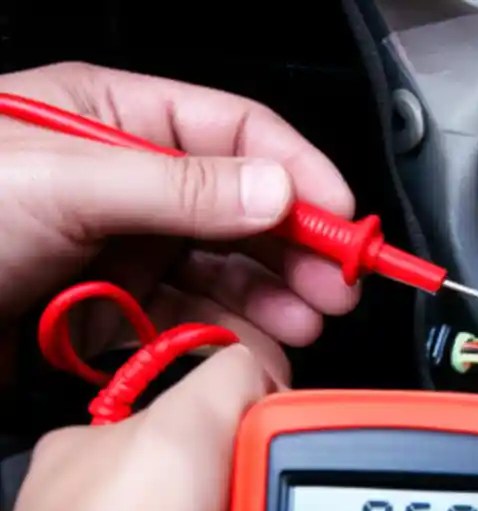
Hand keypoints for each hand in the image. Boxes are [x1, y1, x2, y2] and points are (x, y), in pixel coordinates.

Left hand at [0, 62, 360, 379]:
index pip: (235, 132)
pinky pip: (182, 317)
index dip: (297, 172)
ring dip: (269, 297)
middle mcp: (124, 181)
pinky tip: (246, 346)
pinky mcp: (104, 306)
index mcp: (113, 119)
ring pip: (219, 268)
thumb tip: (273, 187)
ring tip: (305, 322)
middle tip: (338, 285)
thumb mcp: (59, 183)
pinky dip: (220, 334)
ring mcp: (116, 245)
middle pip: (240, 207)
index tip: (339, 218)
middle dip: (295, 246)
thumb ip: (175, 186)